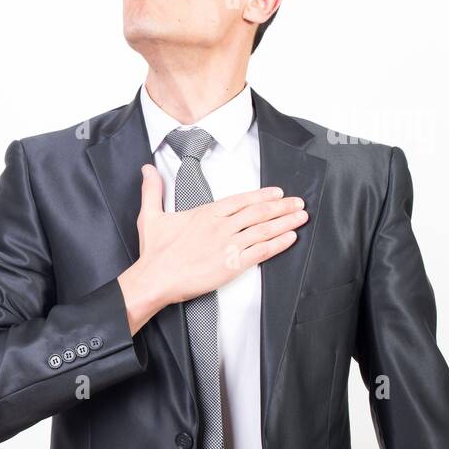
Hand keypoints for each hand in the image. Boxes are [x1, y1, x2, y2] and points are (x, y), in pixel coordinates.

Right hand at [117, 164, 307, 334]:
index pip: (240, 200)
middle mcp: (221, 226)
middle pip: (258, 212)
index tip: (277, 192)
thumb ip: (152, 190)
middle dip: (282, 206)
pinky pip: (262, 252)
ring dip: (285, 222)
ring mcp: (229, 245)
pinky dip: (278, 244)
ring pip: (264, 229)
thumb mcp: (150, 215)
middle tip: (298, 203)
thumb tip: (147, 169)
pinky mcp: (232, 265)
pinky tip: (290, 238)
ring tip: (301, 217)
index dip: (261, 195)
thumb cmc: (154, 252)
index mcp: (206, 213)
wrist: (156, 278)